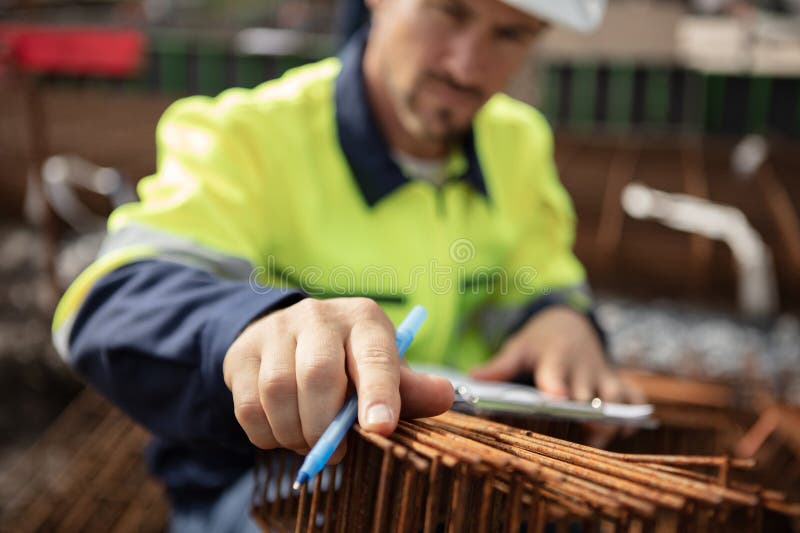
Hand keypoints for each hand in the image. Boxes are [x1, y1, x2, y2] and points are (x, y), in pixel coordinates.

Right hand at [223, 298, 453, 459]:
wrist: (290, 340)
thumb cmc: (349, 362)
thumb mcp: (385, 371)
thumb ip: (411, 390)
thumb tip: (445, 396)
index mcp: (364, 320)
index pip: (374, 356)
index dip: (378, 394)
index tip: (380, 429)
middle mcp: (319, 316)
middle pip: (318, 374)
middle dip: (325, 426)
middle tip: (336, 453)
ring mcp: (276, 330)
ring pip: (278, 392)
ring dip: (294, 433)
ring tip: (309, 442)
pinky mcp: (242, 352)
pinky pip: (248, 405)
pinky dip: (266, 434)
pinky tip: (282, 434)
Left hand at [470, 306, 643, 445]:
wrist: (568, 323)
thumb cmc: (538, 343)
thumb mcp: (518, 348)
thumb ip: (499, 366)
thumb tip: (472, 377)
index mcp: (555, 357)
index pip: (556, 373)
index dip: (557, 387)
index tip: (556, 401)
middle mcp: (582, 367)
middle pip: (589, 394)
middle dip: (587, 414)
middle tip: (581, 436)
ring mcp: (603, 374)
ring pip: (616, 398)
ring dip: (613, 419)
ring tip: (598, 441)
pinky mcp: (617, 380)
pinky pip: (634, 397)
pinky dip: (633, 412)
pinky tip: (623, 430)